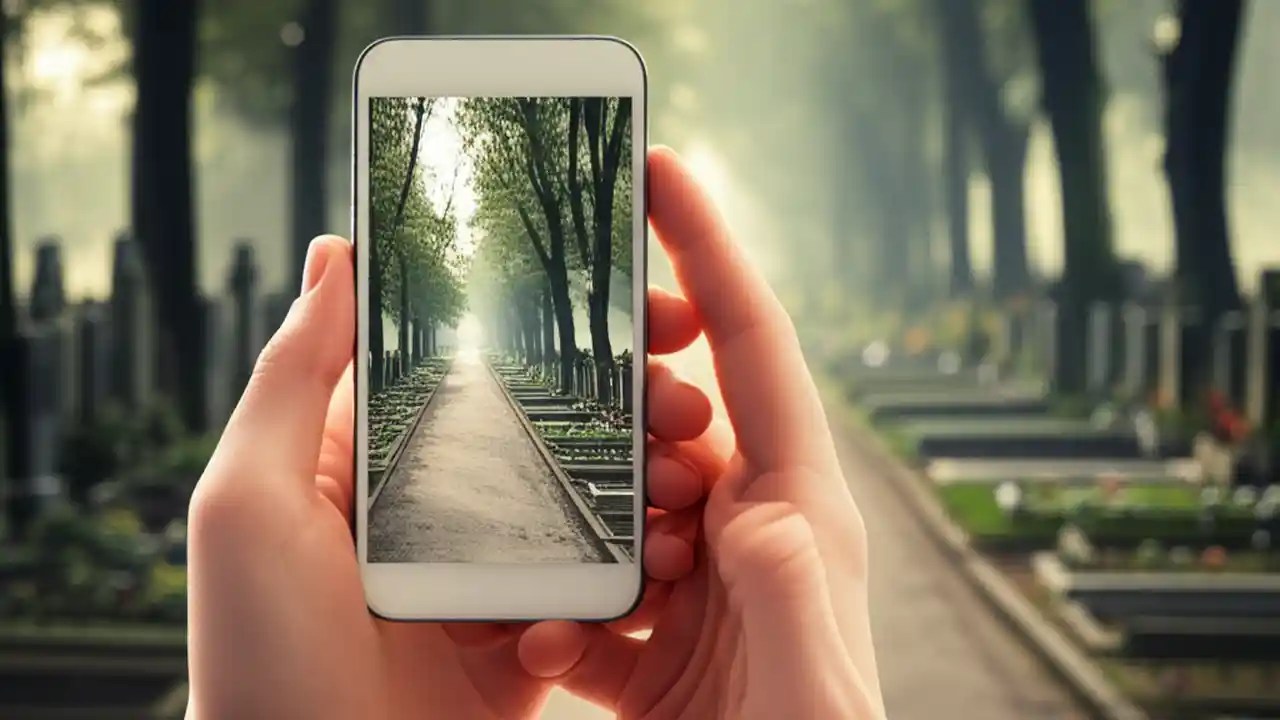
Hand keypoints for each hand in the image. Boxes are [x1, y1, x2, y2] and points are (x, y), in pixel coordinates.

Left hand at [184, 235, 704, 718]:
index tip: (643, 303)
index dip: (562, 325)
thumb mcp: (251, 500)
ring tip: (688, 476)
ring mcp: (490, 574)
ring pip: (591, 503)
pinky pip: (599, 592)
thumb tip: (333, 256)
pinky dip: (641, 572)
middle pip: (555, 427)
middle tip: (687, 397)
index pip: (482, 362)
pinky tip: (664, 561)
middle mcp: (441, 506)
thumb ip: (292, 377)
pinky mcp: (530, 639)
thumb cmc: (260, 653)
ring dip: (652, 481)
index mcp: (380, 458)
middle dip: (632, 401)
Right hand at [518, 148, 885, 718]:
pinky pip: (580, 593)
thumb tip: (749, 504)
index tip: (663, 170)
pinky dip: (547, 611)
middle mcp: (745, 534)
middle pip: (669, 417)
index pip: (755, 350)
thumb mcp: (807, 694)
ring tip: (541, 549)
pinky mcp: (647, 641)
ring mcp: (691, 585)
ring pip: (609, 501)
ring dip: (567, 516)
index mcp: (797, 516)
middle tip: (562, 395)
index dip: (712, 250)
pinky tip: (536, 647)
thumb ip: (786, 596)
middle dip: (613, 401)